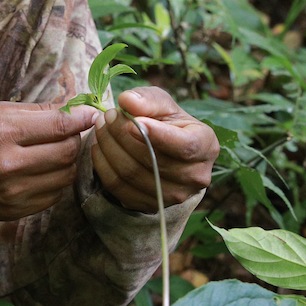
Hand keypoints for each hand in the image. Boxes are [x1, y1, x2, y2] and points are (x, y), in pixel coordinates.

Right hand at [0, 102, 99, 221]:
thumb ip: (36, 111)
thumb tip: (73, 108)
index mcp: (2, 133)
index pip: (59, 126)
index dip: (82, 119)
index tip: (91, 114)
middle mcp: (9, 164)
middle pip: (67, 151)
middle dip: (74, 139)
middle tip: (67, 132)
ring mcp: (13, 192)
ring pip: (65, 175)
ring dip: (66, 161)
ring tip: (53, 151)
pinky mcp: (15, 211)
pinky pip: (54, 195)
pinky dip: (55, 181)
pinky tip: (42, 171)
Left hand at [91, 87, 217, 211]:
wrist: (166, 149)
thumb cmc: (167, 122)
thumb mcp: (163, 104)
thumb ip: (148, 99)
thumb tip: (127, 101)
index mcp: (207, 146)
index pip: (184, 146)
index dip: (157, 135)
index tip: (132, 121)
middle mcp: (196, 176)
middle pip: (153, 161)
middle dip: (123, 135)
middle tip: (107, 116)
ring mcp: (174, 196)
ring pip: (133, 175)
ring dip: (109, 148)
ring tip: (101, 127)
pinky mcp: (150, 205)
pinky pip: (119, 188)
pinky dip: (103, 166)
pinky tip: (99, 147)